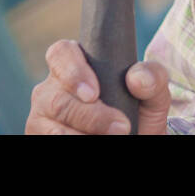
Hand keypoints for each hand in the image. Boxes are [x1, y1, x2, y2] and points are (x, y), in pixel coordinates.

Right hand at [25, 39, 172, 134]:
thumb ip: (152, 76)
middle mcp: (51, 89)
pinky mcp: (41, 137)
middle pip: (57, 100)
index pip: (60, 53)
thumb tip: (135, 79)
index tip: (94, 93)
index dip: (73, 72)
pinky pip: (50, 141)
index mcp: (73, 63)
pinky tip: (94, 141)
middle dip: (91, 116)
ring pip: (53, 129)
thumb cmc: (138, 109)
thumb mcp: (153, 91)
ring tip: (112, 138)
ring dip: (83, 135)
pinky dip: (75, 142)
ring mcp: (42, 117)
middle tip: (121, 127)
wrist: (135, 136)